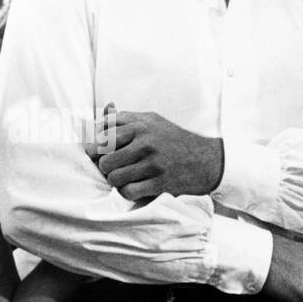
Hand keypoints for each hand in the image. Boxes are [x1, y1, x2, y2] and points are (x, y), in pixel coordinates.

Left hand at [85, 107, 223, 200]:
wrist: (205, 160)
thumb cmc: (172, 140)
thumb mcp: (152, 121)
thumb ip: (126, 117)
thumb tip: (104, 110)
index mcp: (140, 125)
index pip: (103, 134)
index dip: (97, 146)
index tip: (101, 152)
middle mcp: (146, 142)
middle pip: (104, 158)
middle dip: (105, 166)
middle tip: (114, 167)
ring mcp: (153, 163)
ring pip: (113, 177)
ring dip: (116, 181)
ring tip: (124, 178)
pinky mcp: (159, 183)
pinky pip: (128, 192)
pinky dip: (127, 192)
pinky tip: (135, 186)